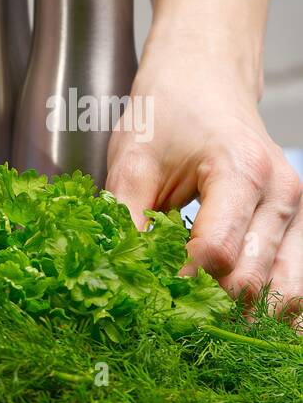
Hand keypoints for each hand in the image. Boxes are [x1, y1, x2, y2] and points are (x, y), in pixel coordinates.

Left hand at [106, 47, 302, 312]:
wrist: (205, 78)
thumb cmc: (166, 114)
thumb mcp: (132, 162)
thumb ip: (125, 220)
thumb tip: (118, 277)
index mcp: (241, 172)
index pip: (215, 254)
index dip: (178, 285)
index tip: (145, 299)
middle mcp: (282, 194)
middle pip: (251, 280)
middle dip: (207, 307)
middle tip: (166, 320)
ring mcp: (299, 211)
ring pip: (284, 290)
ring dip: (242, 313)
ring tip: (197, 325)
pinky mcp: (300, 223)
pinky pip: (296, 280)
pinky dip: (269, 303)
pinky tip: (236, 318)